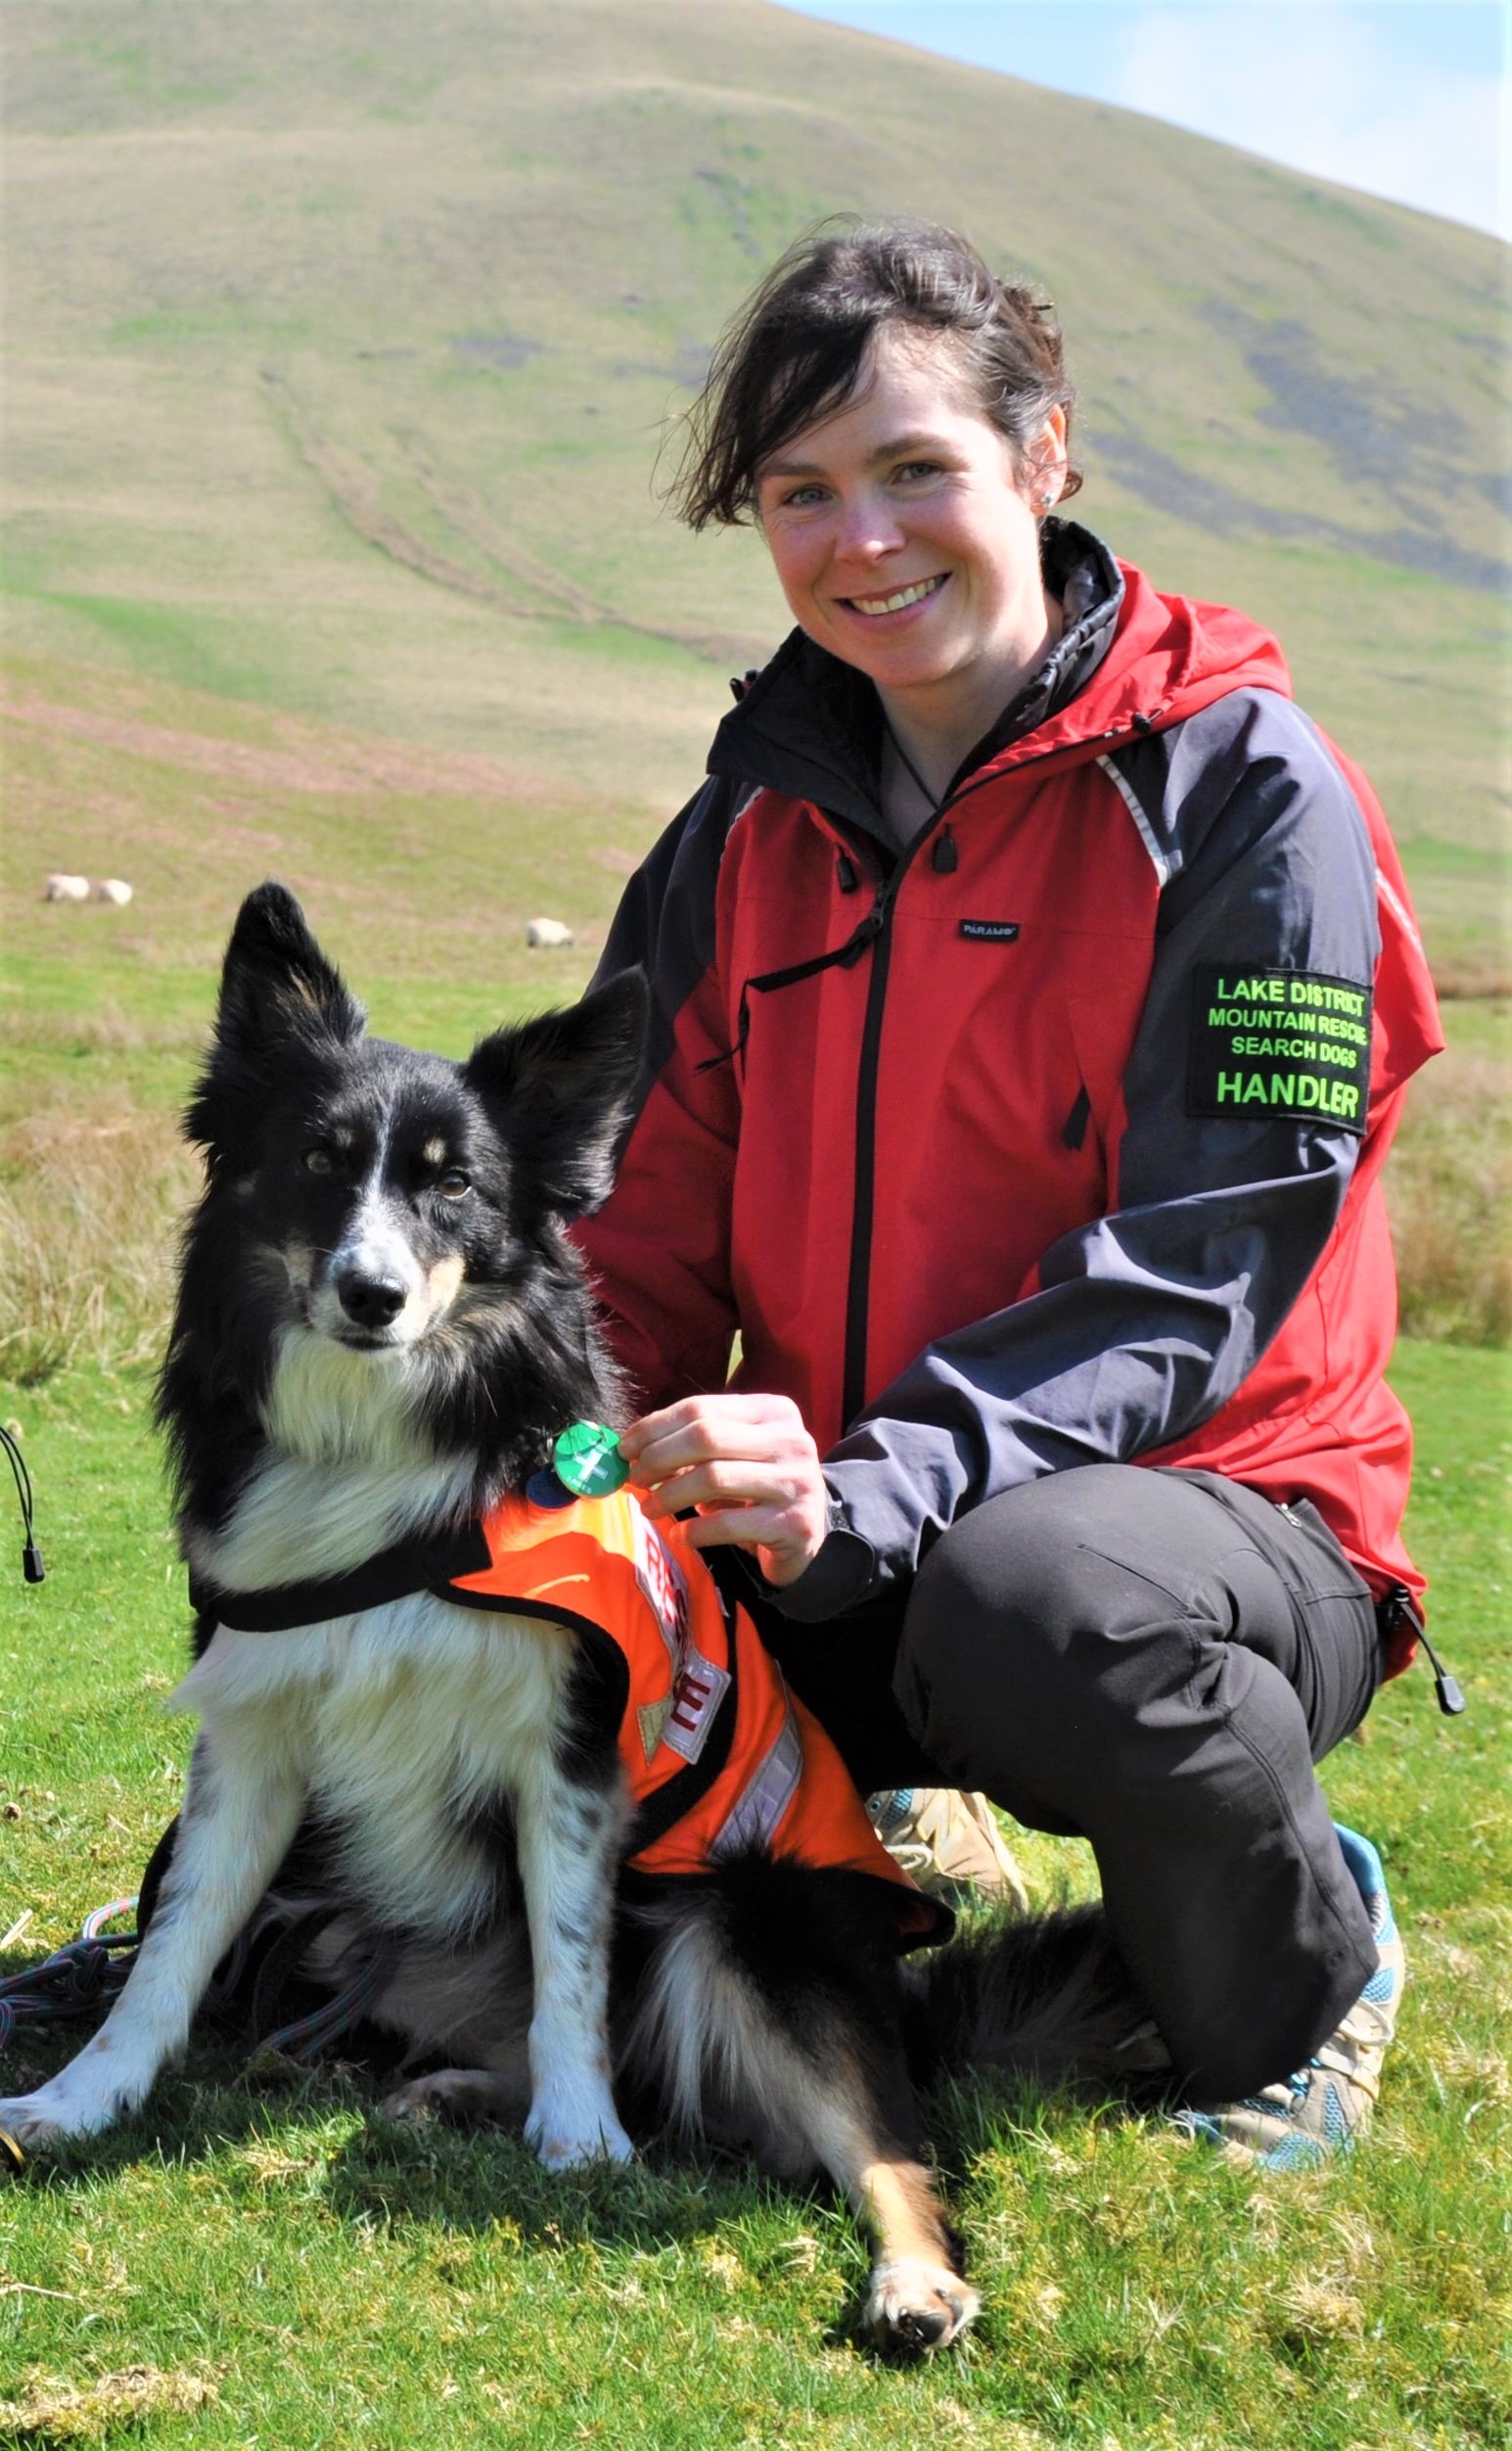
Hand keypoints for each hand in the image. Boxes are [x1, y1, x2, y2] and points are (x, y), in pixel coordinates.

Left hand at [620, 1393, 830, 1587]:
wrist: (812, 1537)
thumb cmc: (761, 1489)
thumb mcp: (735, 1456)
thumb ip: (696, 1444)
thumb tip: (634, 1447)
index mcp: (774, 1412)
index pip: (701, 1409)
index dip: (655, 1427)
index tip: (626, 1448)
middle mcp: (791, 1440)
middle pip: (705, 1437)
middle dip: (659, 1458)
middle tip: (635, 1479)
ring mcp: (796, 1481)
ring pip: (713, 1478)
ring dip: (670, 1495)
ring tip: (650, 1508)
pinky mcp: (793, 1523)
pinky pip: (729, 1523)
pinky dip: (696, 1530)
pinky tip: (682, 1535)